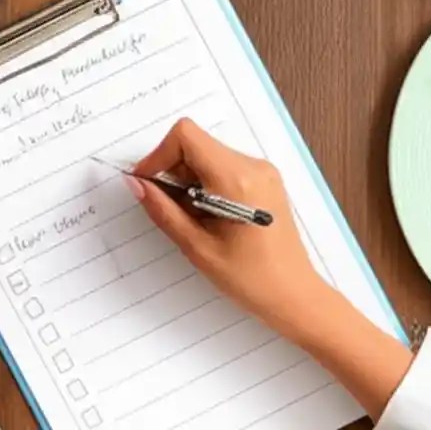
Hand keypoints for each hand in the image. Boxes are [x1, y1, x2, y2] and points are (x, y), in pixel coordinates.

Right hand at [132, 119, 412, 418]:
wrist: (294, 295)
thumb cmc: (250, 279)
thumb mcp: (197, 247)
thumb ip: (163, 210)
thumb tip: (136, 184)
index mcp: (237, 179)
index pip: (186, 136)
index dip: (159, 155)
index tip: (148, 184)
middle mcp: (253, 166)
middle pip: (196, 144)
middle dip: (173, 171)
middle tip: (170, 208)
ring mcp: (262, 171)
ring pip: (207, 155)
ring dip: (189, 179)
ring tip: (193, 218)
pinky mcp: (264, 179)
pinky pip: (224, 166)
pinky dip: (206, 183)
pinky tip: (209, 215)